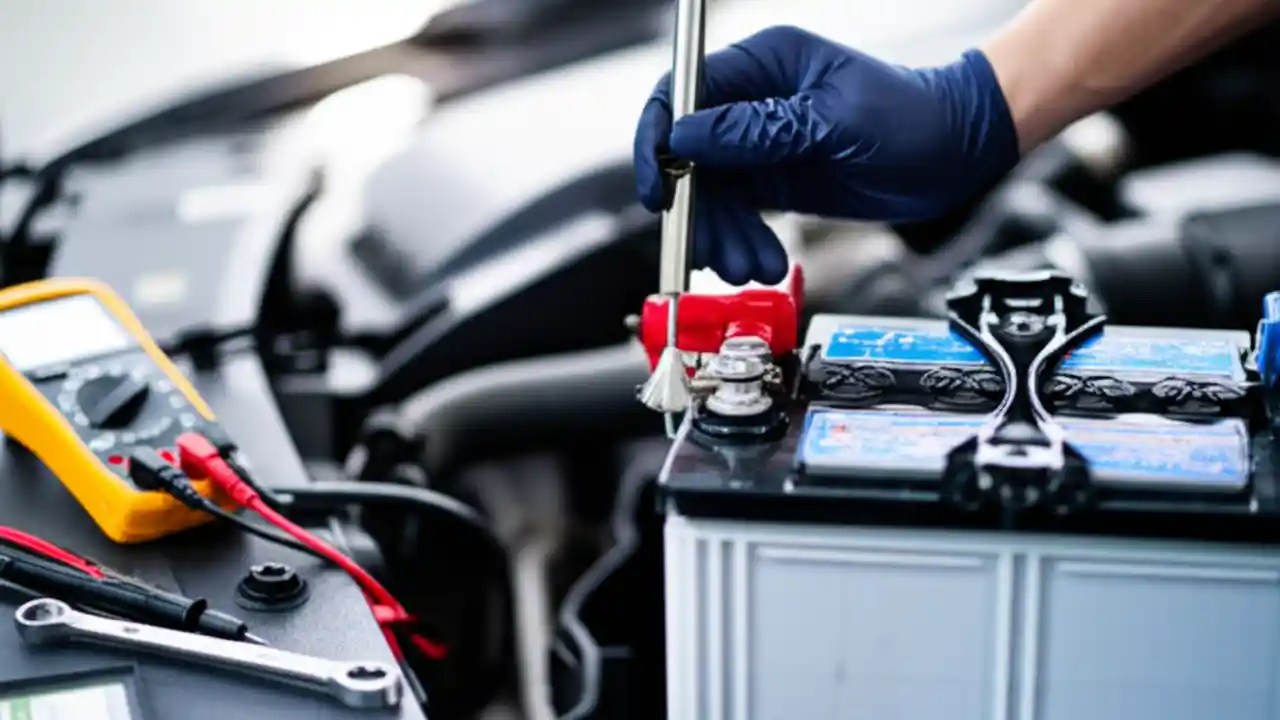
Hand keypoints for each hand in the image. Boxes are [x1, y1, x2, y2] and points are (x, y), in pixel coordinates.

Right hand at [634, 25, 1020, 284]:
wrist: (957, 153)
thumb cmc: (913, 117)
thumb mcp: (834, 122)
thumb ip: (759, 130)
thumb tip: (688, 137)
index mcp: (763, 64)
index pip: (682, 95)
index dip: (658, 143)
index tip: (661, 191)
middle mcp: (752, 99)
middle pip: (689, 154)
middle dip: (699, 208)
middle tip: (715, 249)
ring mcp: (759, 140)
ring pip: (711, 192)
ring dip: (722, 234)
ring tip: (749, 264)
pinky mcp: (774, 177)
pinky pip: (737, 212)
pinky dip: (742, 240)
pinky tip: (761, 260)